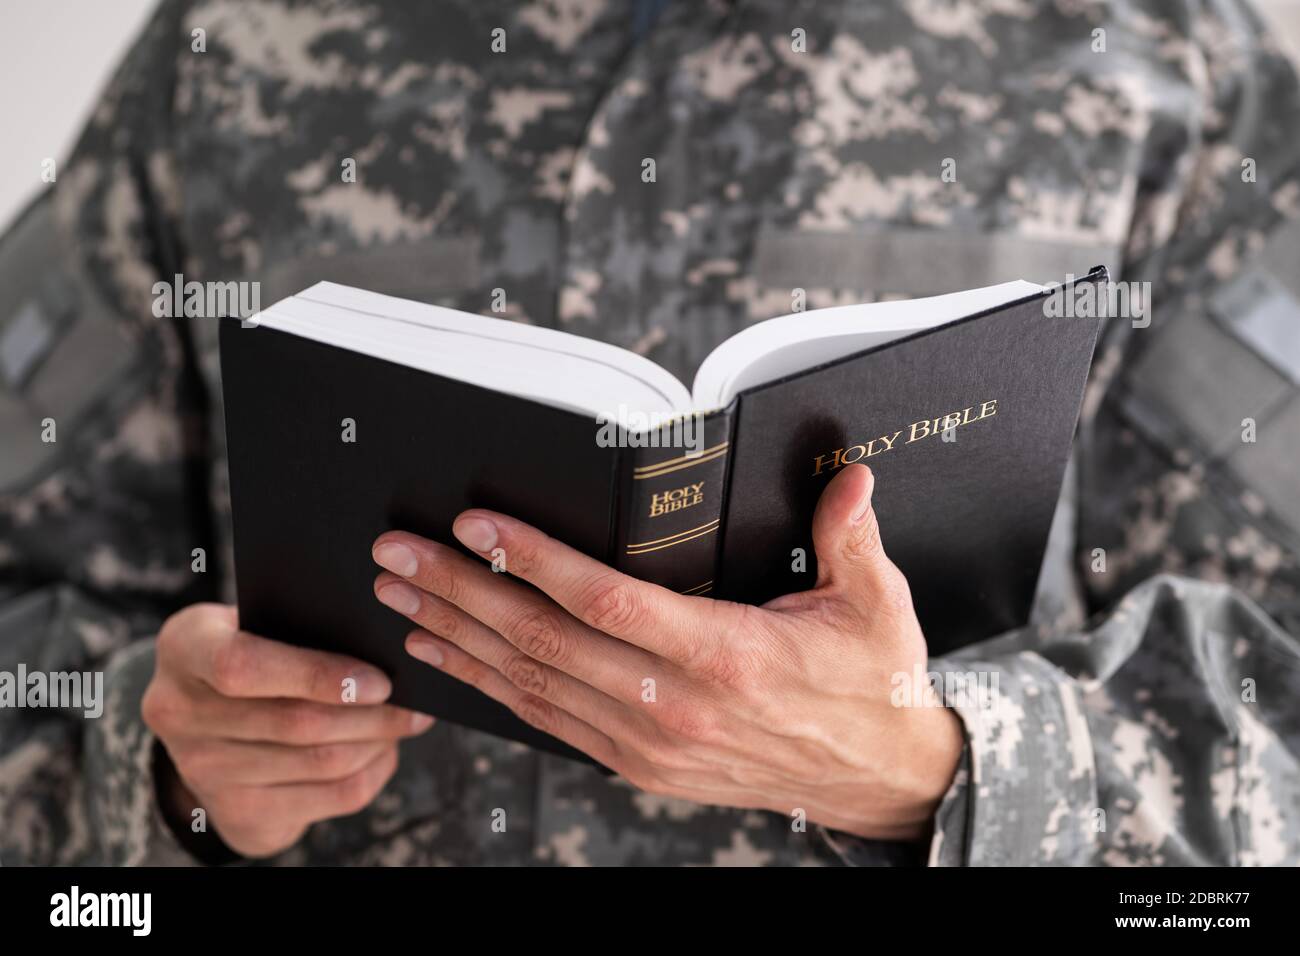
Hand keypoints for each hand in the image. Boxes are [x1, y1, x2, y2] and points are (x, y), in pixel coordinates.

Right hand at [142, 603, 433, 856]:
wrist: (205, 719)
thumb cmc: (254, 648)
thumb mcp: (254, 623)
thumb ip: (301, 628)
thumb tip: (387, 646)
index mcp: (184, 647)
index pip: (242, 666)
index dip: (316, 676)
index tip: (379, 681)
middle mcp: (178, 712)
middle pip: (295, 723)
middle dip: (371, 714)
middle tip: (417, 702)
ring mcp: (202, 770)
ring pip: (319, 763)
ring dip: (377, 742)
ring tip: (408, 722)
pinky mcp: (236, 811)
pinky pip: (327, 798)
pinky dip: (370, 773)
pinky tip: (385, 752)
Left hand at [372, 464, 962, 839]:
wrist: (873, 778)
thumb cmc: (869, 686)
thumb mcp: (878, 606)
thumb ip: (851, 537)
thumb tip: (851, 476)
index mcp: (728, 657)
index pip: (607, 602)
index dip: (534, 562)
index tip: (477, 525)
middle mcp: (676, 708)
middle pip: (545, 642)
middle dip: (463, 591)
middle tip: (399, 554)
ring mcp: (649, 744)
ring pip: (532, 685)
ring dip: (460, 637)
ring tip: (401, 597)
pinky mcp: (638, 764)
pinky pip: (546, 723)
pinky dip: (489, 688)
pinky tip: (449, 657)